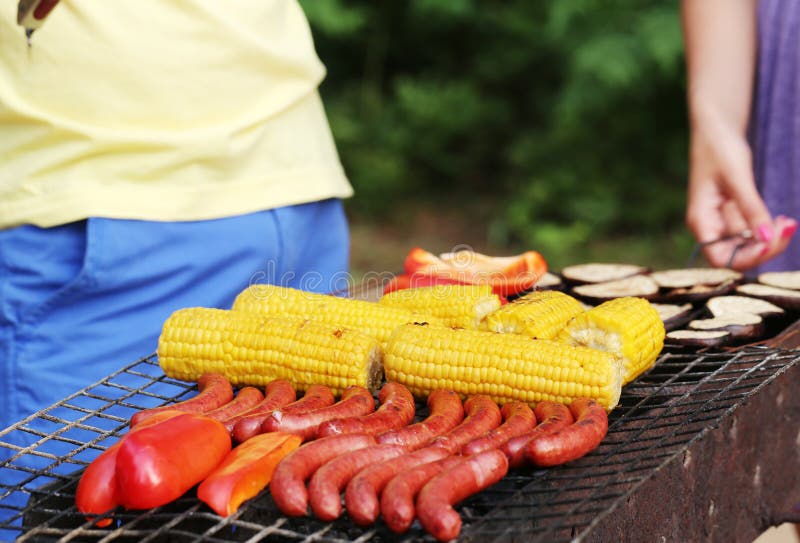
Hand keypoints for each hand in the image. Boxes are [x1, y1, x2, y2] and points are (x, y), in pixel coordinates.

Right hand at [685, 114, 796, 269]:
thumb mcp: (737, 178)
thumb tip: (766, 239)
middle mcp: (709, 226)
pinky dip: (768, 227)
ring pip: (748, 244)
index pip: (720, 257)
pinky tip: (783, 219)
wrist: (716, 127)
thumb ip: (751, 209)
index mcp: (701, 221)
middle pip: (737, 254)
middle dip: (764, 247)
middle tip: (788, 228)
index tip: (769, 242)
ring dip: (771, 237)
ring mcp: (721, 220)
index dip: (745, 257)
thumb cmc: (719, 148)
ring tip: (789, 222)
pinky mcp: (734, 212)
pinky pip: (752, 230)